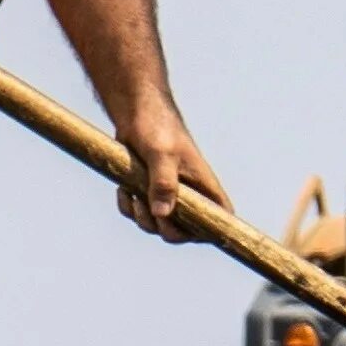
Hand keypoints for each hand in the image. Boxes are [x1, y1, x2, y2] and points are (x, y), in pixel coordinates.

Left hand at [114, 102, 228, 242]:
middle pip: (184, 232)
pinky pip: (139, 215)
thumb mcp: (161, 154)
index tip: (191, 230)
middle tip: (148, 206)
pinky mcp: (148, 193)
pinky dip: (129, 207)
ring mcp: (168, 195)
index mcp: (203, 185)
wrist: (134, 112)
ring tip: (133, 193)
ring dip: (141, 217)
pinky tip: (124, 189)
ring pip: (158, 225)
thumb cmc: (157, 127)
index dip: (214, 230)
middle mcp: (189, 194)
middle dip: (163, 227)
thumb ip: (164, 183)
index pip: (221, 216)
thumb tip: (162, 214)